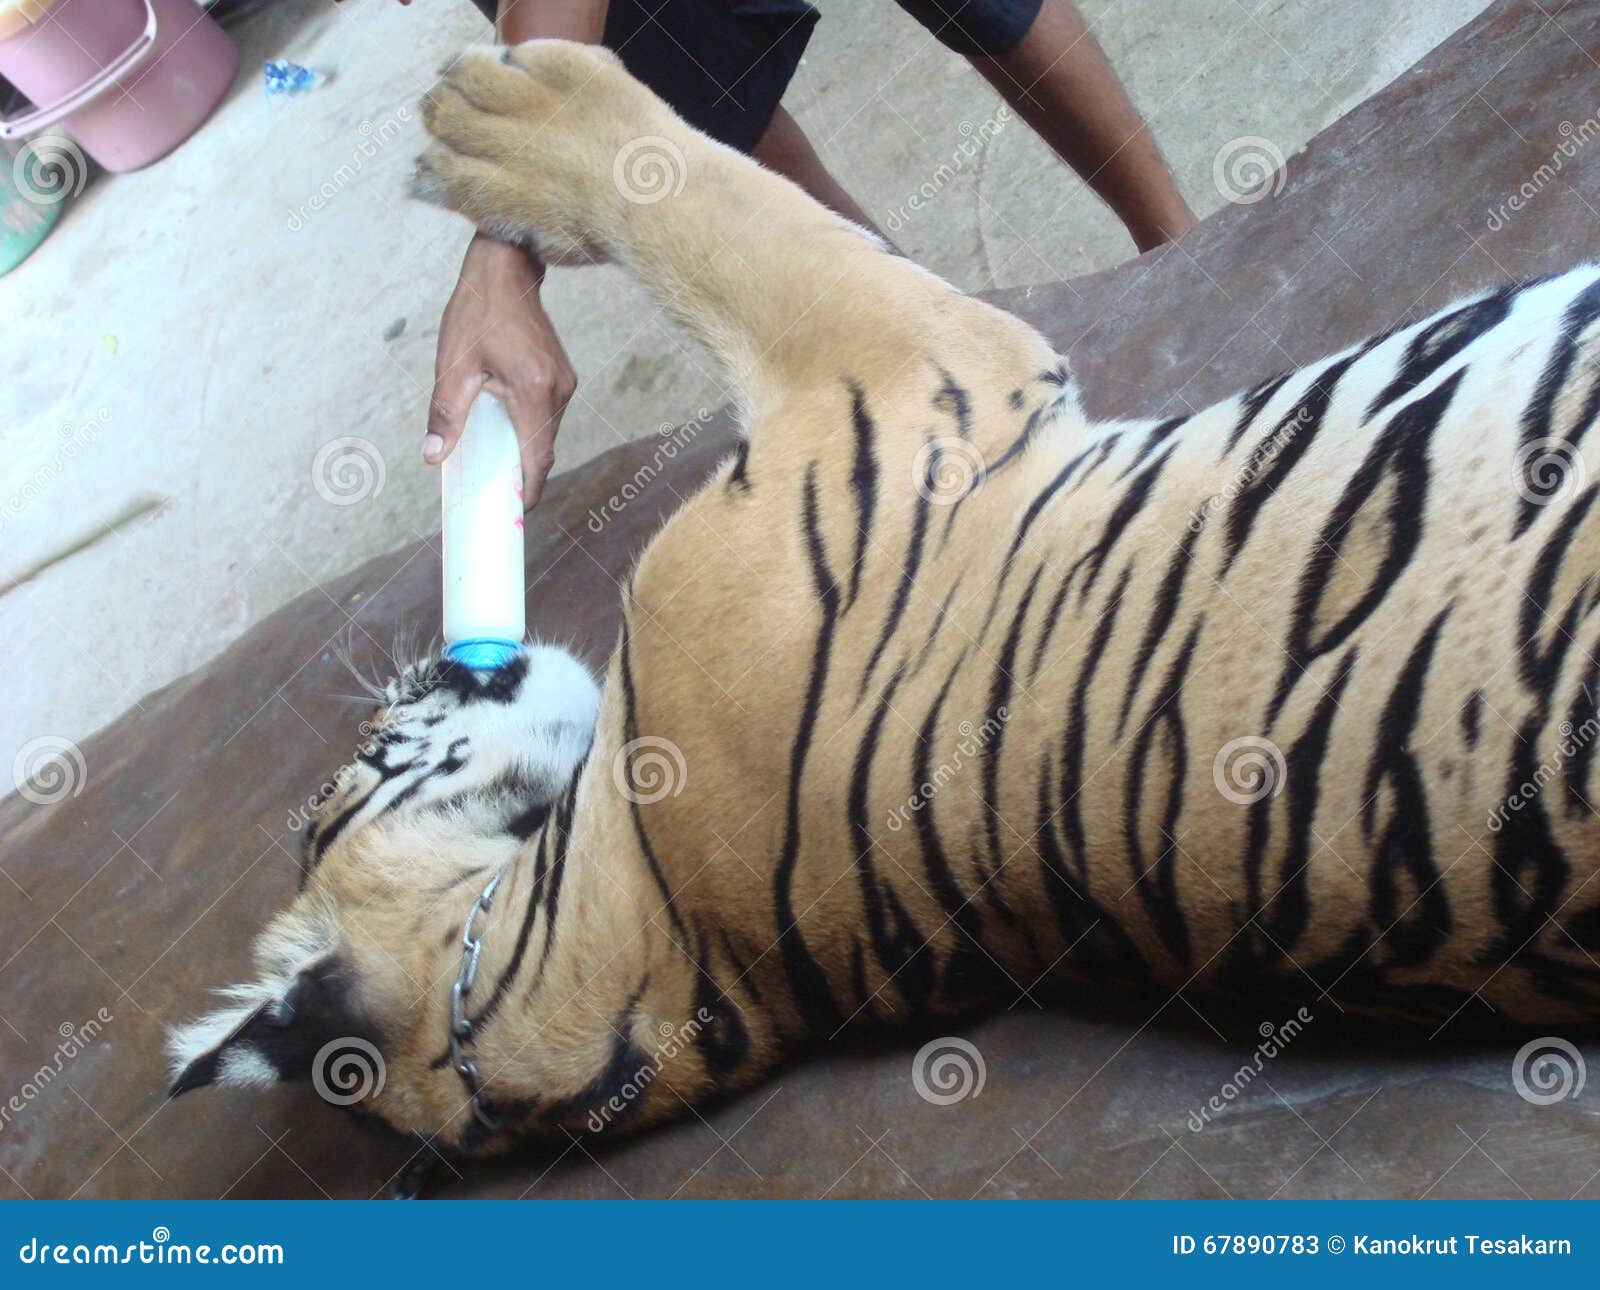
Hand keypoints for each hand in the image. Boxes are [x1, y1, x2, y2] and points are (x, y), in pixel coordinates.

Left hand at [425, 234, 576, 507]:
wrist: (504, 270)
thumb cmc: (477, 312)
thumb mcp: (453, 365)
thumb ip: (446, 413)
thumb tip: (433, 456)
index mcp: (532, 391)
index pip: (537, 458)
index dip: (528, 490)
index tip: (516, 512)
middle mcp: (557, 390)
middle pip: (544, 449)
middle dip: (524, 474)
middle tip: (499, 495)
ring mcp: (565, 382)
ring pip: (547, 432)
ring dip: (526, 449)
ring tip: (499, 463)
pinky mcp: (562, 374)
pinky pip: (548, 414)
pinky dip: (531, 428)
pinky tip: (507, 429)